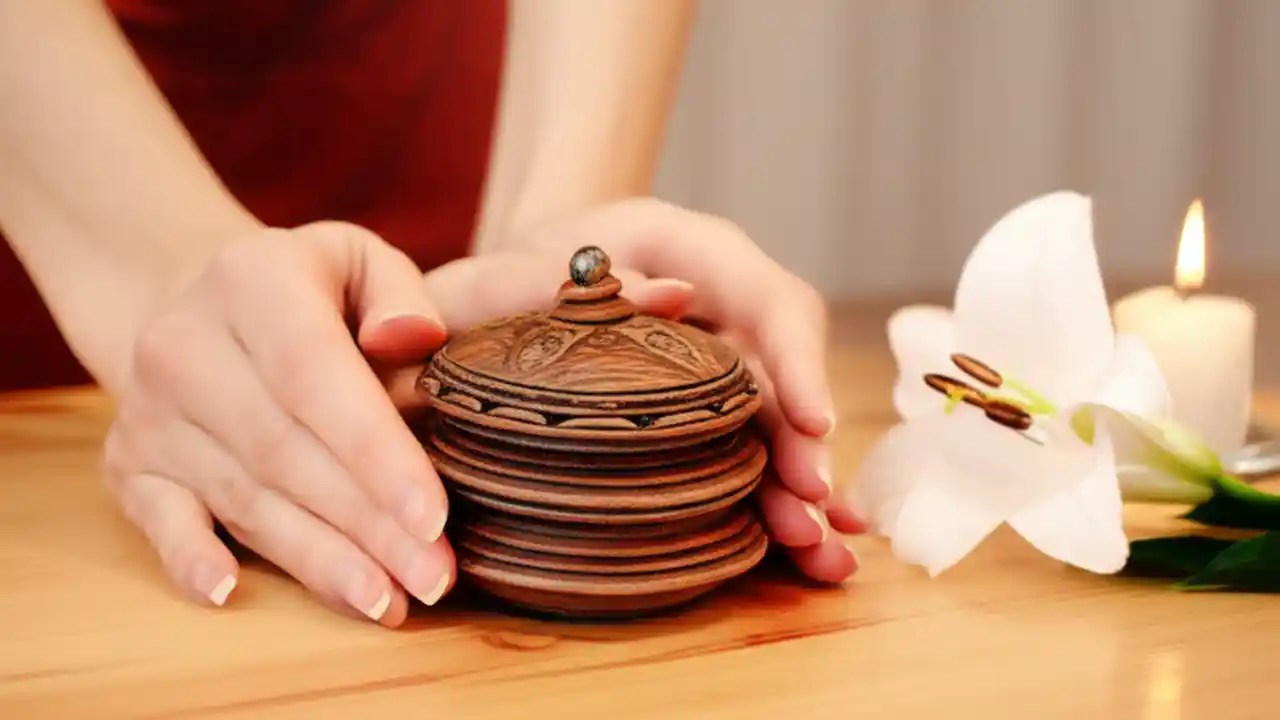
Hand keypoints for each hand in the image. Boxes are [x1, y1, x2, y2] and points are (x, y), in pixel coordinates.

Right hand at [103, 222, 456, 626]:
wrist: (194, 305)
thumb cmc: (313, 291)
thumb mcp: (361, 262)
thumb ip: (404, 294)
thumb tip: (415, 337)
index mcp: (252, 280)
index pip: (315, 374)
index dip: (374, 451)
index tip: (433, 516)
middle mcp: (186, 344)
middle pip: (285, 451)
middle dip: (367, 526)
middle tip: (434, 579)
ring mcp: (150, 410)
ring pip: (244, 498)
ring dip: (318, 560)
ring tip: (387, 602)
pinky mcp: (131, 464)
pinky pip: (159, 522)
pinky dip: (191, 560)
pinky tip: (229, 594)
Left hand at [418, 199, 865, 581]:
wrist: (485, 309)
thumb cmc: (490, 286)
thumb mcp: (503, 277)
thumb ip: (569, 280)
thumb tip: (671, 297)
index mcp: (684, 248)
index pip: (767, 298)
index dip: (798, 361)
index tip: (813, 422)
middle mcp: (716, 305)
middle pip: (782, 375)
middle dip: (800, 448)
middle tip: (807, 516)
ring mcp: (715, 361)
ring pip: (776, 427)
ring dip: (798, 492)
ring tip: (818, 555)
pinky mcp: (705, 413)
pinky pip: (751, 457)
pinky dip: (776, 503)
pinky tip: (810, 553)